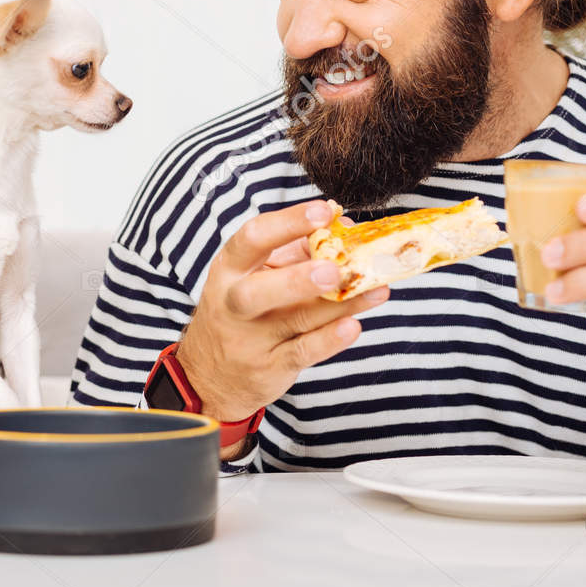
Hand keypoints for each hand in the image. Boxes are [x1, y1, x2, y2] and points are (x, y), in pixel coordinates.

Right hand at [175, 200, 388, 424]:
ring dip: (337, 305)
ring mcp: (252, 339)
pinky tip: (352, 326)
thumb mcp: (254, 275)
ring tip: (374, 290)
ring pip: (295, 321)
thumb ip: (295, 250)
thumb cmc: (241, 311)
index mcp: (230, 268)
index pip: (253, 239)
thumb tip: (343, 227)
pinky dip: (329, 340)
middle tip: (334, 269)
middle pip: (258, 291)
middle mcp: (234, 303)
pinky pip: (303, 353)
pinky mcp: (271, 367)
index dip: (289, 223)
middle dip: (297, 279)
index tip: (324, 211)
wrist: (211, 376)